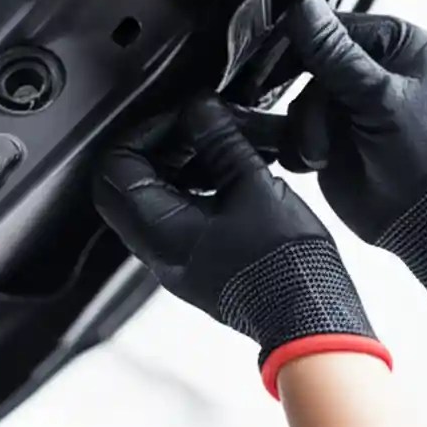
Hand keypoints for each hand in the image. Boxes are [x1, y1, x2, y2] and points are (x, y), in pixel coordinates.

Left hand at [94, 96, 388, 396]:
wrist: (308, 319)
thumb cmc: (285, 265)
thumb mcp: (255, 187)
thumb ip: (221, 141)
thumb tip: (200, 107)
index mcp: (159, 229)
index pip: (118, 165)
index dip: (147, 131)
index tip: (183, 117)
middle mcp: (155, 249)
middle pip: (123, 182)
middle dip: (156, 147)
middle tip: (192, 130)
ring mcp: (172, 259)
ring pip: (146, 199)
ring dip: (174, 166)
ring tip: (215, 149)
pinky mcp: (193, 264)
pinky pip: (170, 217)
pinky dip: (188, 188)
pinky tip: (225, 176)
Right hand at [282, 0, 426, 303]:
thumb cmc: (423, 156)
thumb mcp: (378, 99)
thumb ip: (335, 55)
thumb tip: (301, 4)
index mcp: (397, 44)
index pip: (333, 27)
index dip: (302, 46)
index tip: (276, 67)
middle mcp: (372, 68)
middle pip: (309, 64)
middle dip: (311, 103)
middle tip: (317, 130)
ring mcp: (350, 103)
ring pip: (299, 100)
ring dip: (306, 131)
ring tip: (323, 155)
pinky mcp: (331, 135)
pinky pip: (294, 128)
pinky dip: (298, 146)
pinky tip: (312, 162)